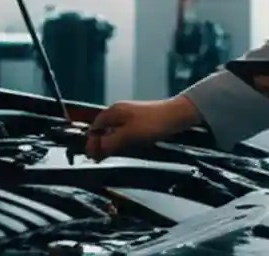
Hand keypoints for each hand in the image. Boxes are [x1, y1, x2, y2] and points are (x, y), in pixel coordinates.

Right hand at [84, 95, 202, 161]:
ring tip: (110, 155)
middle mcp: (119, 111)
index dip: (92, 142)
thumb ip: (110, 142)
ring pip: (114, 131)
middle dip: (100, 143)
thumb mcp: (128, 136)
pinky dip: (121, 141)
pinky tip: (125, 148)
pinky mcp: (139, 121)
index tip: (92, 155)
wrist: (176, 116)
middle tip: (100, 157)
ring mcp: (129, 115)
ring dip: (111, 143)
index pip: (94, 127)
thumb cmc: (153, 123)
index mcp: (114, 112)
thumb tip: (96, 150)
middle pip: (103, 129)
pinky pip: (124, 132)